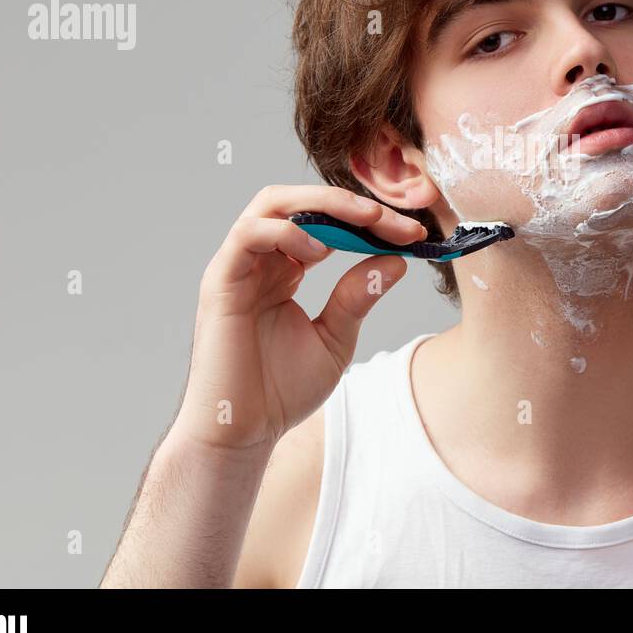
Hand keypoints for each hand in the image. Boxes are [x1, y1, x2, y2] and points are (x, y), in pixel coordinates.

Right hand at [175, 185, 425, 452]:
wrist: (242, 432)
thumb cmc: (281, 391)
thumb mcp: (336, 336)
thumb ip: (358, 296)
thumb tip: (397, 260)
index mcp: (285, 269)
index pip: (326, 222)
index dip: (370, 221)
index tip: (412, 234)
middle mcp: (260, 261)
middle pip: (299, 201)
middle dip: (350, 202)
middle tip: (392, 218)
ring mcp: (238, 267)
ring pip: (273, 204)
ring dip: (322, 205)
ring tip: (363, 223)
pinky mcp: (220, 281)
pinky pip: (248, 234)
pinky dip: (286, 232)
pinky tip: (319, 252)